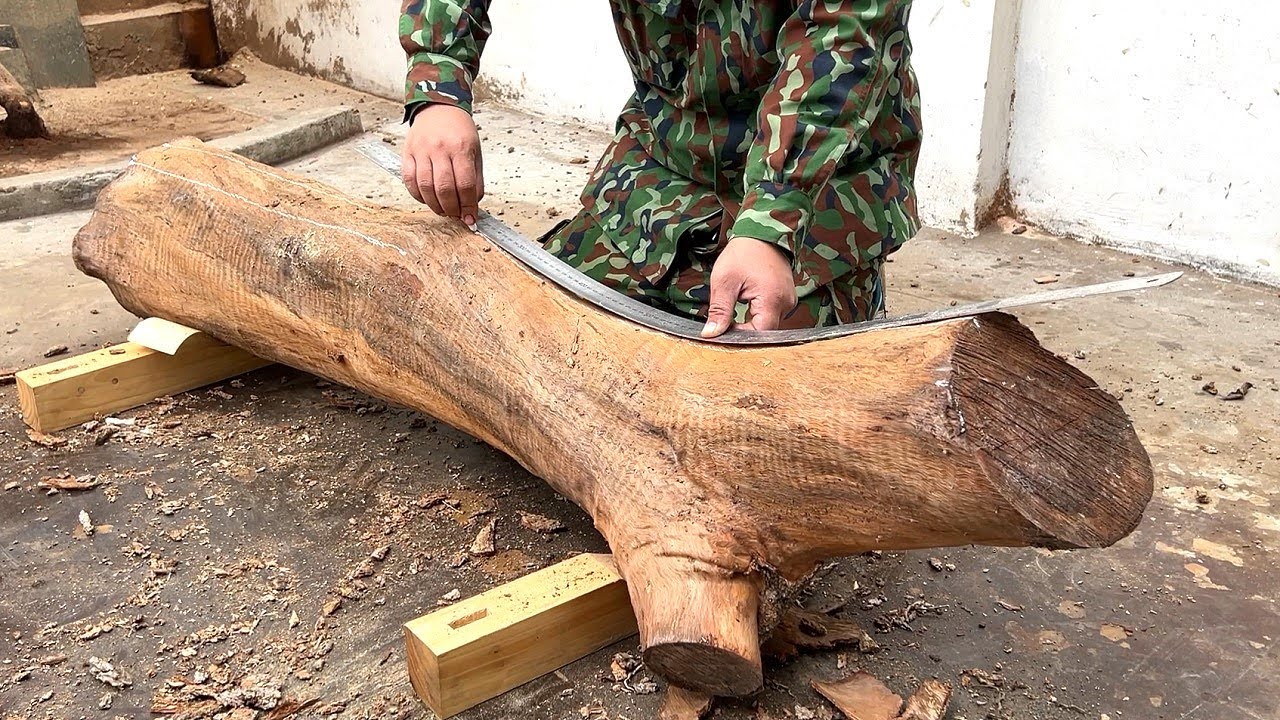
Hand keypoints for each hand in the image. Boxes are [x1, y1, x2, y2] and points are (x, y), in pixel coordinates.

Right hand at [402, 104, 483, 226]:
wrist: (439, 108)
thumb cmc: (459, 131)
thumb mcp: (475, 151)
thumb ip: (476, 178)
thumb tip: (473, 204)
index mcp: (461, 148)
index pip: (465, 184)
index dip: (468, 205)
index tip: (471, 218)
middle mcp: (439, 149)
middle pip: (444, 188)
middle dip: (452, 208)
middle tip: (456, 215)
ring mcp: (421, 150)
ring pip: (425, 187)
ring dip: (435, 205)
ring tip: (443, 210)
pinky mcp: (407, 152)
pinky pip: (409, 180)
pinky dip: (418, 195)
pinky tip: (427, 199)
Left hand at [701, 237, 796, 336]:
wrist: (762, 234)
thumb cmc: (744, 253)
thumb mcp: (724, 281)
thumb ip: (719, 311)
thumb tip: (711, 333)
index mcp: (772, 300)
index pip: (758, 334)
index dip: (740, 336)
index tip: (724, 328)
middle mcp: (786, 303)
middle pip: (764, 331)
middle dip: (744, 329)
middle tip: (726, 319)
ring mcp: (789, 300)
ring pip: (768, 324)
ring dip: (750, 321)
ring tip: (737, 305)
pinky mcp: (787, 298)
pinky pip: (772, 314)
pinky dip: (758, 313)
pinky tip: (746, 302)